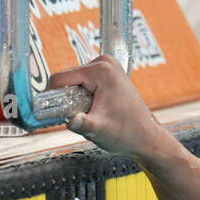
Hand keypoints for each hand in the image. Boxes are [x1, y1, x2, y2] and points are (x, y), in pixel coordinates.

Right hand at [47, 54, 168, 160]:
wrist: (145, 136)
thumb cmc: (127, 133)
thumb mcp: (99, 130)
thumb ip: (82, 124)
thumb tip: (71, 121)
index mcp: (101, 71)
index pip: (59, 78)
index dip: (55, 97)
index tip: (66, 112)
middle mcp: (105, 63)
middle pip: (67, 79)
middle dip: (69, 98)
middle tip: (86, 114)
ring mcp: (108, 65)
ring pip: (74, 81)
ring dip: (77, 97)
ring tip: (94, 111)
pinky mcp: (109, 72)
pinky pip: (84, 81)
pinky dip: (85, 95)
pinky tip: (98, 106)